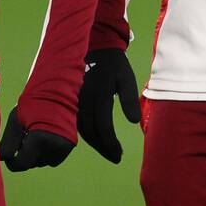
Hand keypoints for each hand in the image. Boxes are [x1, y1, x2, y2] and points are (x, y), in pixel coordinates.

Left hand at [0, 107, 74, 171]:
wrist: (58, 91)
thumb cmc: (33, 103)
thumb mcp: (16, 121)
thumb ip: (7, 143)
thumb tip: (2, 159)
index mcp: (39, 139)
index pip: (21, 164)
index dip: (12, 162)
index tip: (9, 155)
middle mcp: (53, 146)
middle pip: (31, 164)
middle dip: (24, 156)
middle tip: (22, 138)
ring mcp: (63, 147)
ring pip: (42, 162)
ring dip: (35, 155)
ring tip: (34, 135)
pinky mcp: (70, 146)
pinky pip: (53, 159)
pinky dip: (46, 153)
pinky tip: (44, 138)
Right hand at [77, 48, 140, 163]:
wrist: (96, 48)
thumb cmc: (115, 65)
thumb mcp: (127, 78)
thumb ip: (130, 99)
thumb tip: (134, 121)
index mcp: (99, 93)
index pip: (102, 126)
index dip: (110, 143)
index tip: (119, 154)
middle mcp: (84, 98)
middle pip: (90, 131)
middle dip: (103, 148)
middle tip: (116, 158)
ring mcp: (75, 99)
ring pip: (81, 129)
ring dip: (95, 144)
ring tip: (109, 152)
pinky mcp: (72, 99)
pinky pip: (76, 122)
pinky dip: (87, 134)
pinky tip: (97, 140)